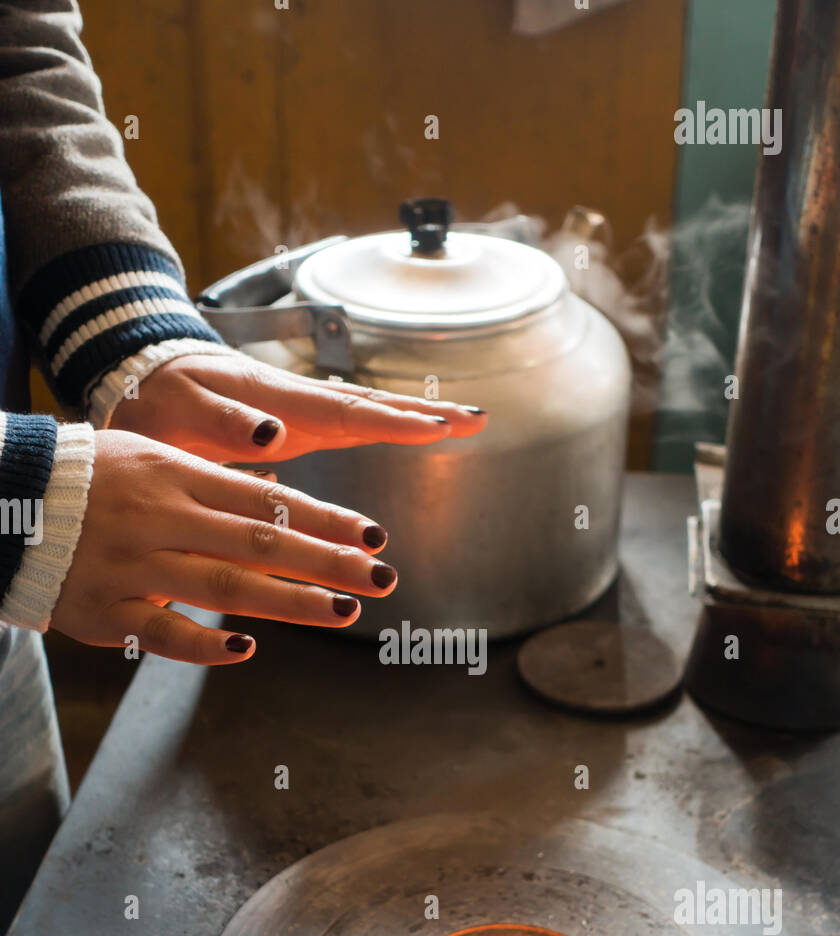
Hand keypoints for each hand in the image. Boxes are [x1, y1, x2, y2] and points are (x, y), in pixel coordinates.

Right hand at [52, 430, 397, 664]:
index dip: (323, 519)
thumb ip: (215, 484)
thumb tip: (281, 498)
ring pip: (222, 585)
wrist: (9, 502)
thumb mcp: (154, 460)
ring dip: (289, 601)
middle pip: (259, 543)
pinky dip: (202, 644)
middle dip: (327, 561)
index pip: (267, 500)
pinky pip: (159, 633)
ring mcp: (132, 566)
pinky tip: (246, 650)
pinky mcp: (102, 611)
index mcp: (175, 476)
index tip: (373, 534)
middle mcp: (160, 519)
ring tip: (343, 609)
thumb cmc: (94, 480)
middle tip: (382, 576)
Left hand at [110, 353, 486, 462]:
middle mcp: (295, 402)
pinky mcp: (293, 423)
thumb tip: (274, 436)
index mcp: (273, 399)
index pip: (343, 411)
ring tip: (465, 422)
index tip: (436, 428)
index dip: (391, 422)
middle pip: (370, 405)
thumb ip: (223, 422)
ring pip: (366, 412)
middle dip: (424, 414)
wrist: (139, 374)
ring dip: (415, 417)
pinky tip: (409, 431)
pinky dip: (384, 425)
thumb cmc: (153, 396)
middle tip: (477, 420)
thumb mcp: (177, 411)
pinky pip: (349, 423)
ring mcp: (298, 412)